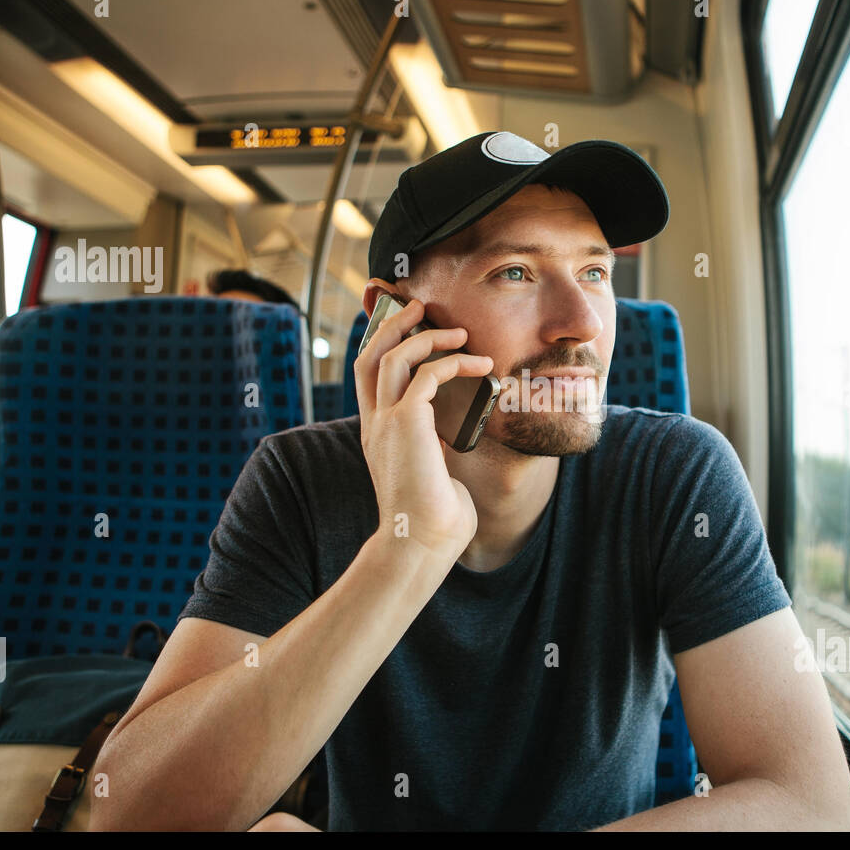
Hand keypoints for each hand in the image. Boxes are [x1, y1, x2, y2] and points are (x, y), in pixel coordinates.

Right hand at [353, 299, 492, 560]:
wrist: (421, 543)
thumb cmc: (433, 520)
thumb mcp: (431, 475)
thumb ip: (434, 452)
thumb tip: (451, 443)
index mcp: (376, 434)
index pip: (367, 376)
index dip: (381, 345)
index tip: (405, 328)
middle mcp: (375, 424)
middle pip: (369, 356)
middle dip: (391, 325)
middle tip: (418, 306)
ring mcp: (386, 423)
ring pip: (392, 357)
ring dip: (425, 337)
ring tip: (458, 331)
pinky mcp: (407, 424)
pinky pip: (427, 376)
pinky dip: (454, 362)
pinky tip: (481, 366)